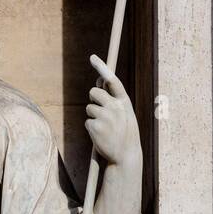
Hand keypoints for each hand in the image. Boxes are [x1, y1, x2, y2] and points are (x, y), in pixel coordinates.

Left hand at [85, 54, 140, 169]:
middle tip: (101, 111)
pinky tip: (101, 136)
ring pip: (89, 108)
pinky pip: (87, 122)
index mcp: (124, 102)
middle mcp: (115, 107)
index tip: (92, 58)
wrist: (125, 155)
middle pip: (94, 92)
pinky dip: (91, 128)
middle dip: (94, 98)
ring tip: (105, 128)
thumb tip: (98, 83)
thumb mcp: (124, 113)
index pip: (112, 80)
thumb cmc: (125, 132)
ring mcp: (104, 117)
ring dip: (93, 116)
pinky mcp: (94, 127)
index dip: (102, 68)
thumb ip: (114, 99)